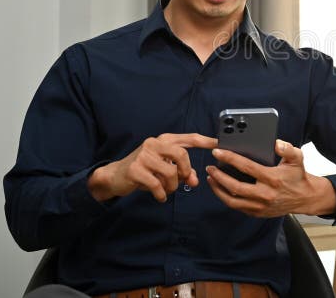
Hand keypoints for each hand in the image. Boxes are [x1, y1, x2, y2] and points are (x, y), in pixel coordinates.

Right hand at [88, 133, 216, 202]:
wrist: (115, 176)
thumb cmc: (144, 170)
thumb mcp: (164, 168)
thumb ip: (182, 172)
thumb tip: (195, 181)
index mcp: (164, 140)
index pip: (189, 138)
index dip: (205, 141)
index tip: (219, 143)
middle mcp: (154, 143)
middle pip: (182, 156)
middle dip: (185, 171)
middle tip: (182, 181)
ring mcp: (144, 155)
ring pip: (171, 172)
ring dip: (172, 186)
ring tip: (167, 190)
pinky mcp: (136, 169)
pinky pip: (157, 185)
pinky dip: (162, 194)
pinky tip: (160, 197)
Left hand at [205, 139, 335, 217]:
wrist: (304, 198)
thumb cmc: (298, 176)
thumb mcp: (297, 158)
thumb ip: (287, 149)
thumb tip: (276, 144)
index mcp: (272, 179)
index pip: (247, 167)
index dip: (230, 159)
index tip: (218, 152)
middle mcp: (265, 194)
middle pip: (235, 186)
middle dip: (219, 176)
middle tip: (210, 167)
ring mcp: (260, 206)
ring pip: (233, 200)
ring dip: (219, 189)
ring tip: (211, 179)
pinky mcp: (258, 213)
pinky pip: (237, 207)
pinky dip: (226, 198)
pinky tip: (221, 189)